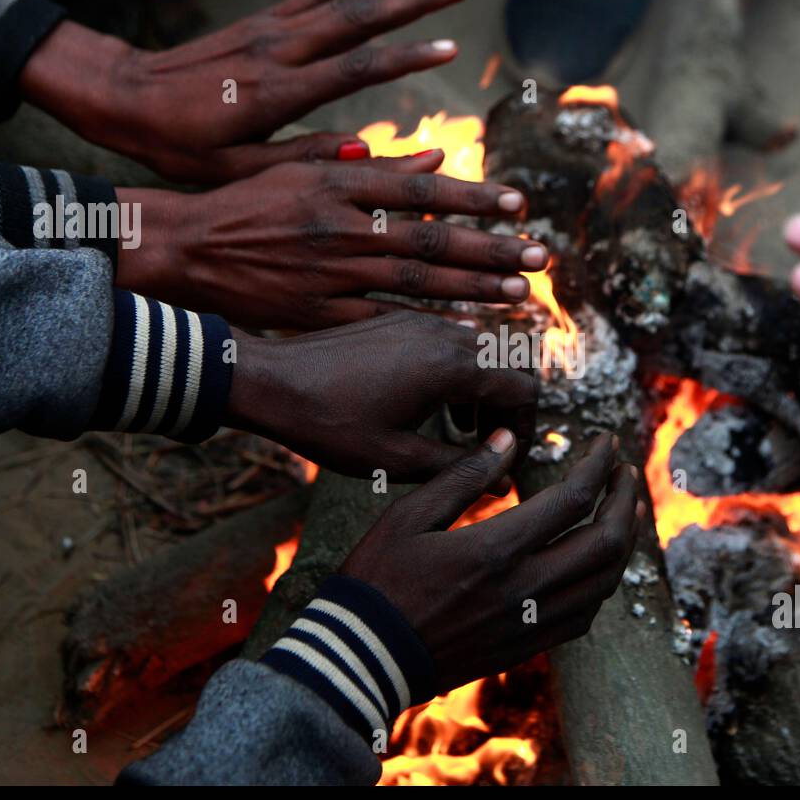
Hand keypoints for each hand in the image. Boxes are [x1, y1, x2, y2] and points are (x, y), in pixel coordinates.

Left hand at [20, 0, 473, 182]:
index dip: (405, 57)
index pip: (354, 68)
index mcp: (277, 94)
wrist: (124, 96)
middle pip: (359, 16)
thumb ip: (303, 161)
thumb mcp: (238, 172)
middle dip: (417, 0)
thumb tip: (366, 151)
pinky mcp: (262, 21)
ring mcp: (270, 30)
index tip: (449, 48)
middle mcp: (279, 51)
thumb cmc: (181, 146)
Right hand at [115, 155, 540, 329]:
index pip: (422, 188)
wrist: (185, 247)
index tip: (519, 204)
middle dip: (491, 248)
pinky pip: (382, 321)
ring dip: (472, 287)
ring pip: (415, 280)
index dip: (474, 196)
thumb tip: (436, 159)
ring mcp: (330, 272)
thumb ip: (372, 166)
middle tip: (539, 256)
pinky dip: (424, 326)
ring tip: (520, 293)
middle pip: (431, 237)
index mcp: (340, 183)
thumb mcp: (304, 168)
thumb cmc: (247, 201)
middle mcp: (341, 225)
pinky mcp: (317, 313)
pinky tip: (464, 332)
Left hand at [225, 311, 537, 481]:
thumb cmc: (329, 424)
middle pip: (508, 365)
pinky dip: (457, 370)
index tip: (513, 458)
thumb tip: (504, 480)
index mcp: (452, 367)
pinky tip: (429, 402)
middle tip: (490, 447)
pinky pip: (450, 339)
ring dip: (483, 390)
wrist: (271, 382)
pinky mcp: (399, 319)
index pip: (524, 390)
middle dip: (508, 409)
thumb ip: (459, 467)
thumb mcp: (398, 458)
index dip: (528, 428)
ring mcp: (421, 321)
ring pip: (480, 350)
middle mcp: (444, 333)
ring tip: (460, 430)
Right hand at [341, 429, 642, 690]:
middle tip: (625, 473)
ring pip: (604, 582)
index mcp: (495, 549)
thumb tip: (508, 438)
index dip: (599, 465)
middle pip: (605, 542)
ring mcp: (528, 623)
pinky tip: (594, 563)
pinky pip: (584, 616)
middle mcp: (523, 589)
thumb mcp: (408, 515)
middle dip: (625, 500)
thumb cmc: (377, 578)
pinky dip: (601, 583)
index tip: (606, 443)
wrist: (363, 657)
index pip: (573, 499)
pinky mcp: (524, 646)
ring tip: (622, 510)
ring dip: (622, 542)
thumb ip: (462, 475)